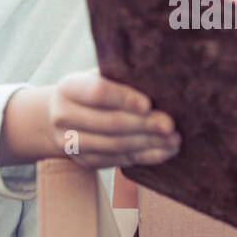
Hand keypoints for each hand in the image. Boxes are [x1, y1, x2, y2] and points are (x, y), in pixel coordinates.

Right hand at [44, 69, 179, 169]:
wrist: (62, 116)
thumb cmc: (92, 90)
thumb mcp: (99, 76)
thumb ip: (121, 77)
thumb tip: (160, 81)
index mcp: (69, 88)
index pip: (98, 93)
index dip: (124, 99)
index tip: (148, 104)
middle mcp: (64, 116)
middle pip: (110, 123)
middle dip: (144, 125)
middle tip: (169, 125)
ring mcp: (71, 142)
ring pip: (115, 146)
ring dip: (148, 144)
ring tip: (173, 139)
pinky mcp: (85, 161)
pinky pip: (118, 161)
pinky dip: (145, 157)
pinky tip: (164, 151)